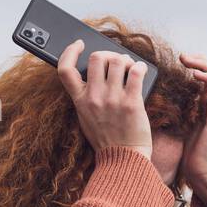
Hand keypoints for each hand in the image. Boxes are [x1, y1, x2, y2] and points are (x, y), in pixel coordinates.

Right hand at [57, 40, 152, 158]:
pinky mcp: (132, 103)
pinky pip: (136, 72)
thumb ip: (86, 98)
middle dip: (108, 53)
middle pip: (97, 58)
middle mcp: (94, 98)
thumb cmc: (107, 141)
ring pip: (118, 61)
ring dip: (126, 59)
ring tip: (130, 66)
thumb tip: (95, 75)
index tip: (79, 44)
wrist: (123, 161)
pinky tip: (141, 70)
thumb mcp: (86, 119)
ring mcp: (113, 100)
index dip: (70, 51)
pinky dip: (140, 67)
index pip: (65, 69)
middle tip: (116, 59)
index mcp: (80, 101)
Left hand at [179, 53, 206, 206]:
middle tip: (183, 57)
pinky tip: (195, 75)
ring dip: (206, 64)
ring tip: (188, 62)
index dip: (197, 64)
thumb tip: (159, 97)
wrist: (200, 174)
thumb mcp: (181, 125)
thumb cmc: (190, 155)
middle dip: (202, 59)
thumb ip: (178, 109)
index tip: (179, 60)